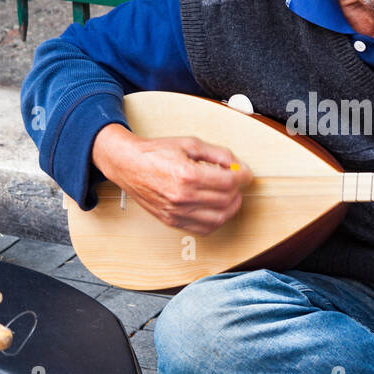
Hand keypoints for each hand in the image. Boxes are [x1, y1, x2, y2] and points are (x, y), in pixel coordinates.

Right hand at [92, 124, 254, 234]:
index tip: (246, 173)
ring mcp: (177, 212)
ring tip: (230, 196)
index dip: (244, 177)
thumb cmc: (155, 153)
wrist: (128, 165)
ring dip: (231, 208)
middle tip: (238, 182)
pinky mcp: (172, 221)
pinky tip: (217, 209)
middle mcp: (182, 197)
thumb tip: (238, 164)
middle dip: (238, 191)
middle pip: (226, 200)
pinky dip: (216, 221)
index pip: (229, 182)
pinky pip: (203, 229)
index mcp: (187, 175)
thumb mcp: (189, 143)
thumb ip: (217, 153)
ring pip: (218, 219)